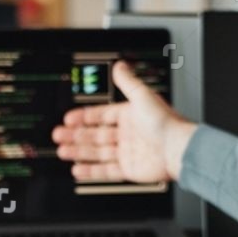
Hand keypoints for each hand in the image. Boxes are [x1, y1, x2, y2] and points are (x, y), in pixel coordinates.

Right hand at [52, 60, 195, 182]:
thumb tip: (119, 65)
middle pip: (96, 134)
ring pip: (97, 152)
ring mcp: (128, 153)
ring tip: (62, 151)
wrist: (178, 149)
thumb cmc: (166, 122)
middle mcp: (128, 134)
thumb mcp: (143, 95)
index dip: (84, 117)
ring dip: (79, 152)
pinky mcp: (129, 170)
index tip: (68, 119)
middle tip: (59, 135)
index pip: (101, 115)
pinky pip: (106, 171)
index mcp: (130, 115)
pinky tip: (78, 170)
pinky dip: (91, 171)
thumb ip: (127, 81)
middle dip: (76, 135)